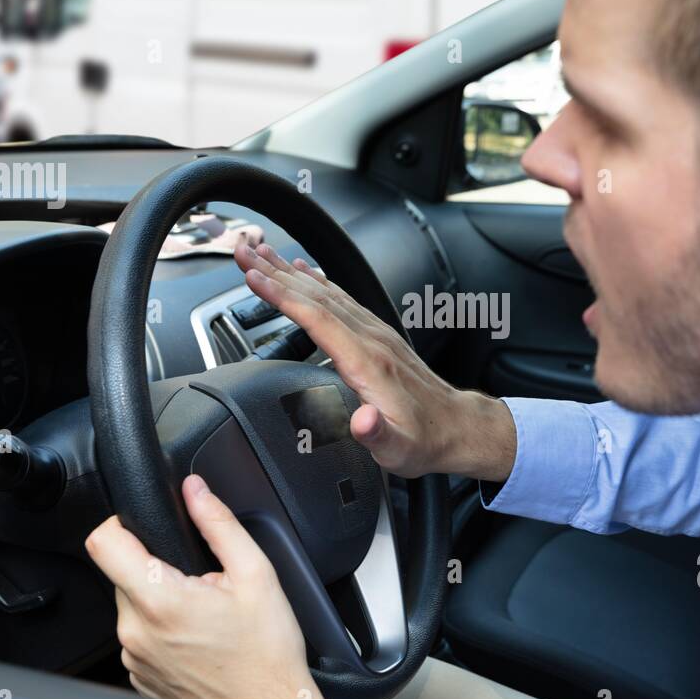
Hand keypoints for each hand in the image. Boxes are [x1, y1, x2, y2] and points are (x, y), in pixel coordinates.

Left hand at [85, 473, 336, 698]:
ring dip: (158, 601)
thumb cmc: (266, 654)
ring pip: (131, 606)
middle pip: (121, 574)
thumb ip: (219, 524)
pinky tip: (196, 638)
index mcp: (161, 600)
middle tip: (197, 582)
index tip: (143, 526)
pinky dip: (161, 631)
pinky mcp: (139, 677)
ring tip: (201, 614)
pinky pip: (139, 638)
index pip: (103, 543)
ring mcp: (134, 659)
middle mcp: (137, 632)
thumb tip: (196, 491)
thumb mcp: (256, 574)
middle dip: (155, 567)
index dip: (120, 524)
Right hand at [234, 242, 515, 481]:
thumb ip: (376, 433)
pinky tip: (304, 273)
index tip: (252, 276)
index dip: (282, 296)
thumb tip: (362, 421)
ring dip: (290, 271)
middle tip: (242, 249)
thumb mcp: (398, 449)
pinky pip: (341, 299)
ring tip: (261, 253)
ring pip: (326, 292)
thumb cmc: (424, 440)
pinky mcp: (378, 336)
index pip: (317, 317)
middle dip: (275, 271)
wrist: (458, 428)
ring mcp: (376, 333)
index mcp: (368, 361)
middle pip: (316, 295)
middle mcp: (371, 338)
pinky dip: (316, 282)